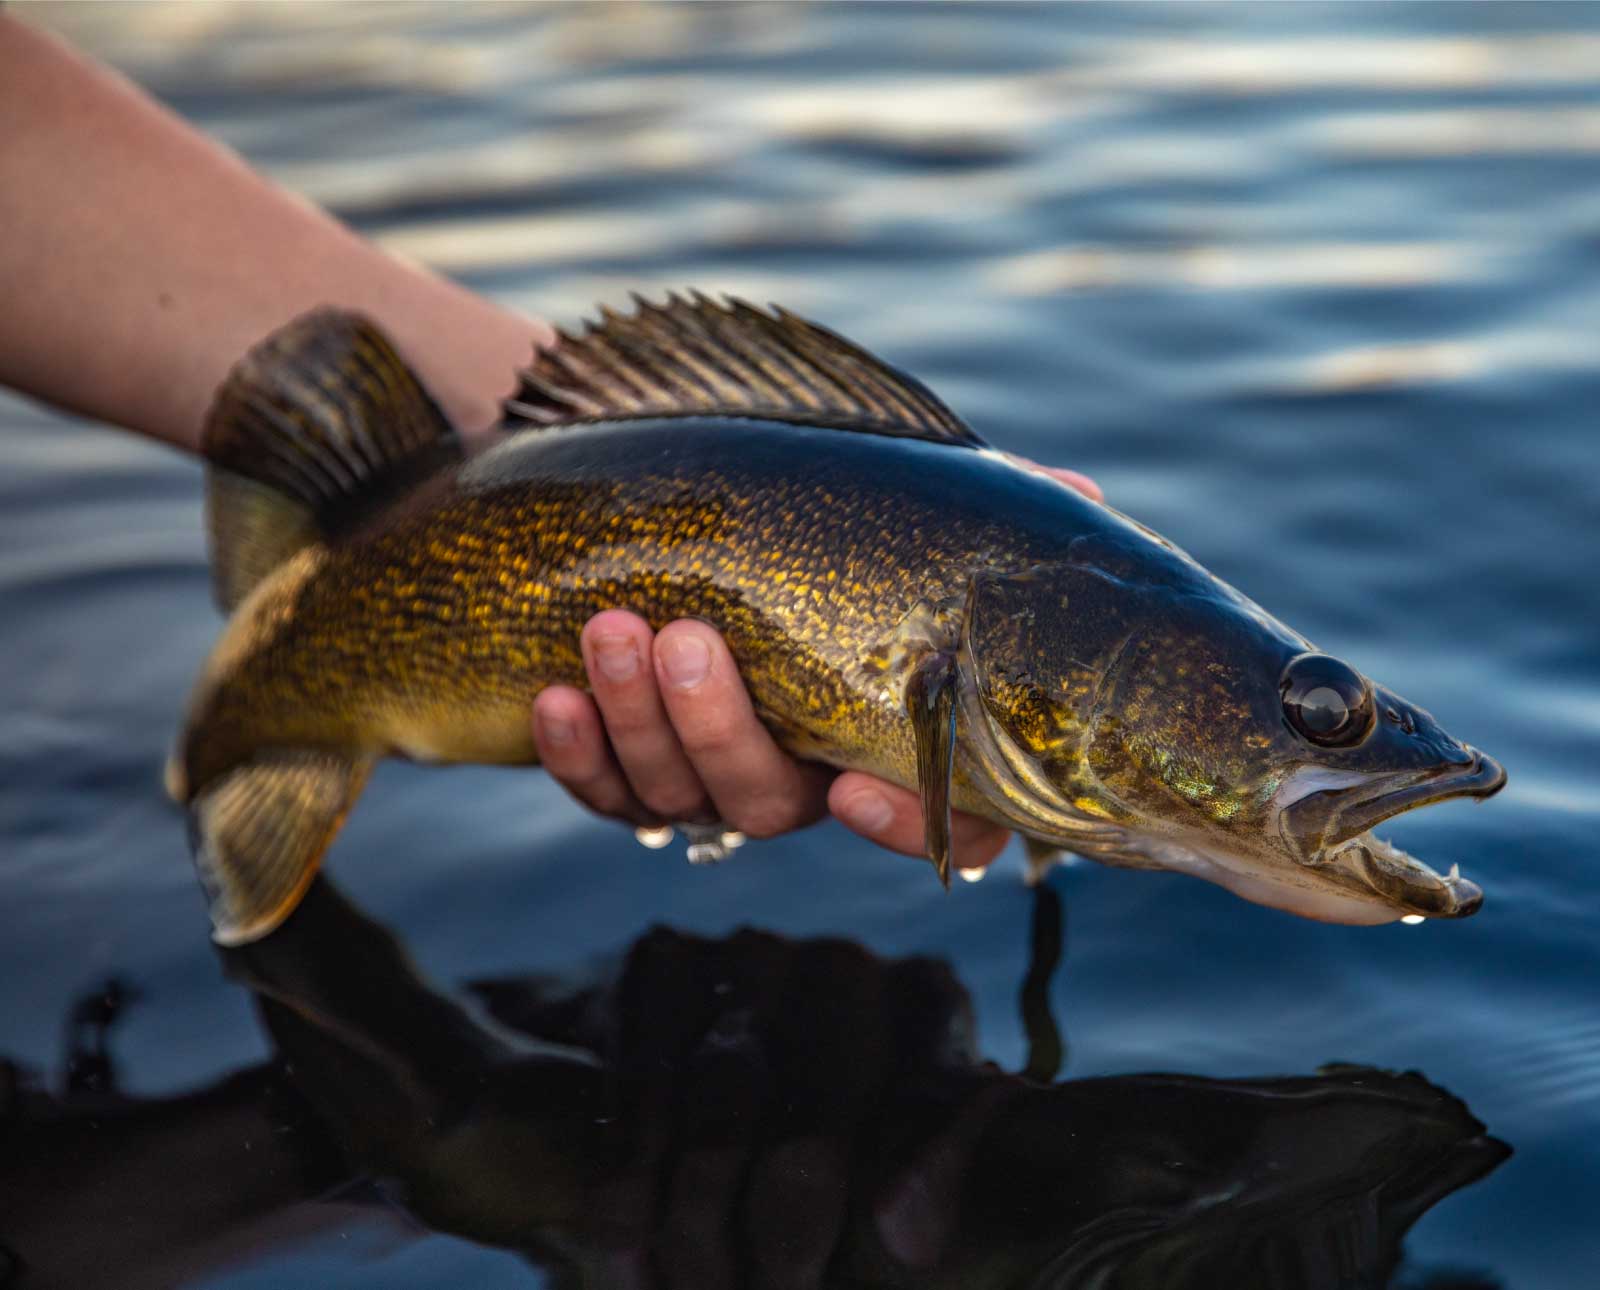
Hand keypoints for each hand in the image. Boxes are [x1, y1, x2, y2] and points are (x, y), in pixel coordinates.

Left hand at [532, 463, 1102, 872]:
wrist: (665, 514)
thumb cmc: (808, 515)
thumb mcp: (897, 506)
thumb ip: (980, 515)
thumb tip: (1082, 503)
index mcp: (881, 734)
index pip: (929, 819)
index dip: (900, 823)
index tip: (853, 782)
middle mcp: (798, 771)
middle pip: (767, 802)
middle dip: (720, 728)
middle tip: (690, 639)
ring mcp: (706, 775)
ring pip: (677, 796)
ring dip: (640, 721)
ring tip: (612, 630)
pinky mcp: (627, 768)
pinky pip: (602, 792)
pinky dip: (576, 755)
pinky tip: (555, 695)